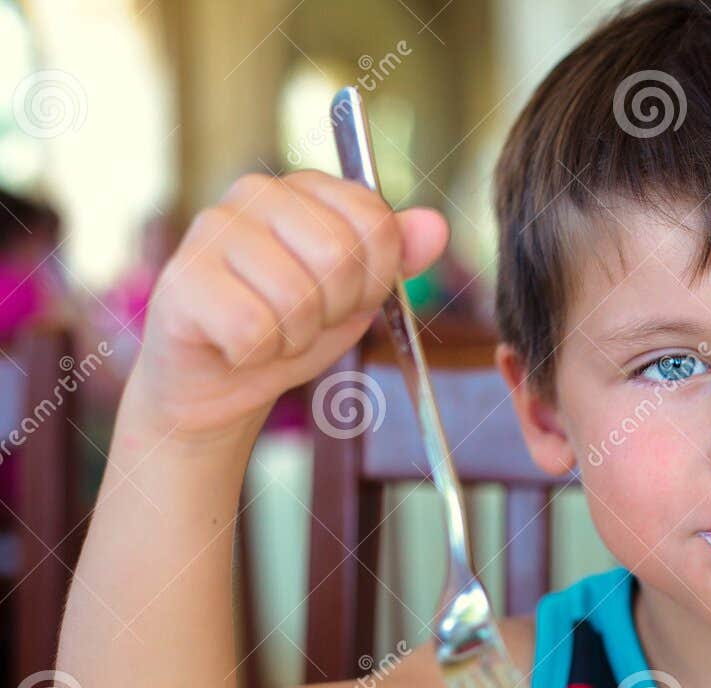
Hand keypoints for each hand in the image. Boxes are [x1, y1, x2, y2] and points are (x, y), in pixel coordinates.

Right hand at [129, 169, 447, 440]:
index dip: (372, 277)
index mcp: (306, 189)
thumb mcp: (358, 294)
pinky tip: (237, 344)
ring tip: (269, 331)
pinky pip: (253, 328)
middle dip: (333, 309)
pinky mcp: (182, 279)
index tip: (345, 295)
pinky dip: (257, 354)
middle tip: (303, 318)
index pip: (375, 222)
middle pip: (338, 257)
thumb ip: (396, 258)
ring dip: (294, 337)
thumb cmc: (290, 328)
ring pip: (296, 297)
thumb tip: (436, 225)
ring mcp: (211, 230)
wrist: (220, 381)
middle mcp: (255, 193)